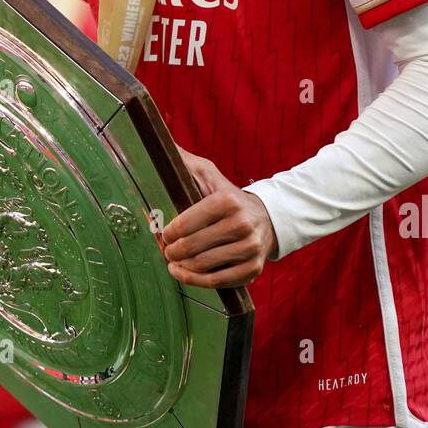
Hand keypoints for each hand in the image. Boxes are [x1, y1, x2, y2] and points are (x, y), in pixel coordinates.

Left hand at [163, 147, 277, 287]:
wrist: (267, 219)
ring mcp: (249, 248)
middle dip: (173, 251)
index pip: (187, 221)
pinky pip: (217, 282)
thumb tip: (160, 146)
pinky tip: (184, 274)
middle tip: (167, 250)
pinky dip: (195, 280)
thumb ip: (184, 163)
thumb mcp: (210, 176)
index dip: (168, 231)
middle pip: (193, 246)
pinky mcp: (253, 269)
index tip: (164, 234)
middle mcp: (242, 224)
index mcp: (228, 200)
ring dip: (181, 267)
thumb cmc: (229, 199)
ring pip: (203, 265)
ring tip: (173, 262)